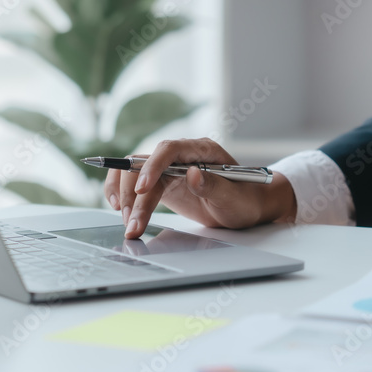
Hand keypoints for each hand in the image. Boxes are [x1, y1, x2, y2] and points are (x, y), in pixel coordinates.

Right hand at [102, 138, 297, 238]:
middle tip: (132, 222)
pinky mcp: (162, 183)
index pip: (169, 149)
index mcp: (202, 150)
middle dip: (134, 193)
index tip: (144, 189)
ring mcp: (170, 168)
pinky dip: (124, 194)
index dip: (152, 166)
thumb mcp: (235, 198)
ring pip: (134, 172)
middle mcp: (182, 155)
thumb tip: (191, 173)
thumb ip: (214, 186)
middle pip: (145, 163)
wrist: (249, 207)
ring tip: (127, 223)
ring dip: (125, 195)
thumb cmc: (247, 200)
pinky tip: (122, 210)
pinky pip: (135, 183)